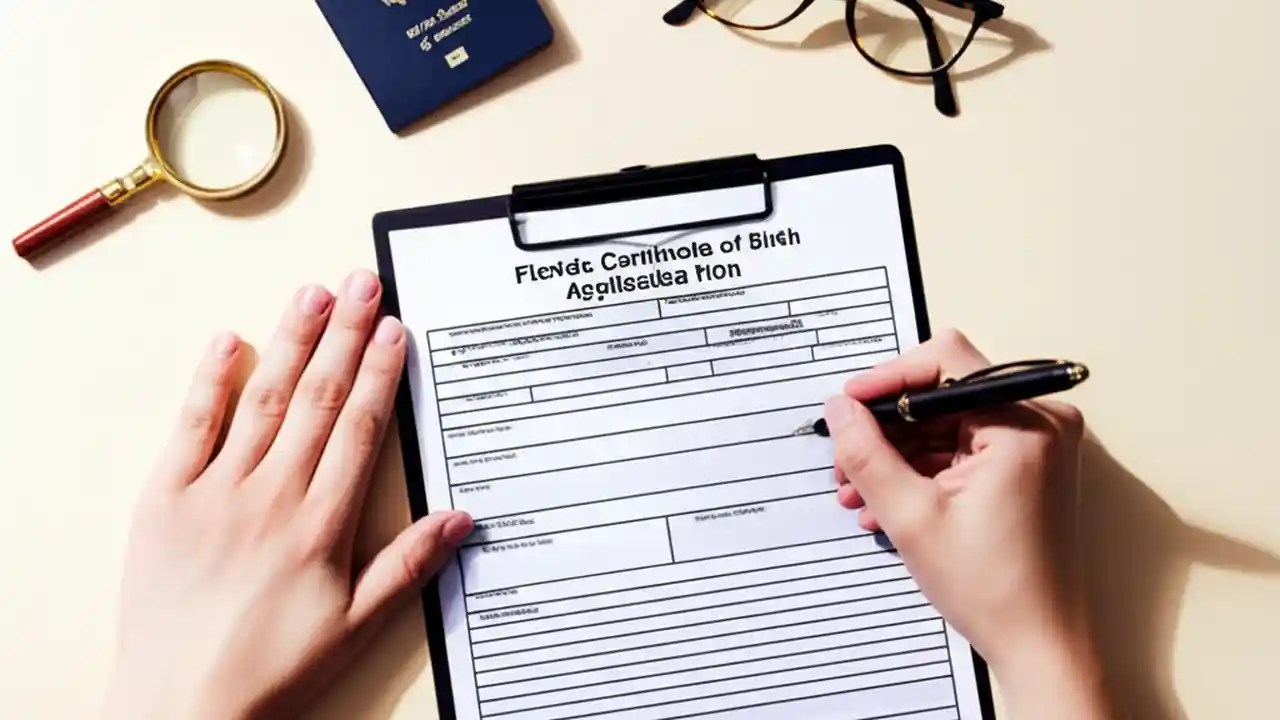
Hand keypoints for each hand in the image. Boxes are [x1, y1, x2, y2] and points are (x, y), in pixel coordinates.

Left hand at [103, 271, 472, 719]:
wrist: (178, 707)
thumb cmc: (270, 670)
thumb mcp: (355, 627)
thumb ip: (408, 566)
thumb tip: (461, 519)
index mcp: (320, 525)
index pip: (360, 429)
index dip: (381, 373)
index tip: (395, 330)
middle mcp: (270, 496)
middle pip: (317, 399)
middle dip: (345, 335)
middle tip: (362, 284)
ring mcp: (214, 492)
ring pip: (261, 399)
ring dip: (290, 342)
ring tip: (313, 294)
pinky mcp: (163, 499)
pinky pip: (189, 426)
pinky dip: (208, 380)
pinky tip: (229, 339)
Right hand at [824, 331, 1111, 719]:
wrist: (1039, 644)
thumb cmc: (995, 588)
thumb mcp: (910, 516)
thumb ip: (866, 454)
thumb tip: (840, 410)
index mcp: (1024, 425)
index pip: (945, 361)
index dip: (888, 379)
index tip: (850, 406)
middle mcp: (1040, 424)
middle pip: (942, 393)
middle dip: (887, 427)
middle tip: (846, 460)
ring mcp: (1035, 446)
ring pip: (946, 422)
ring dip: (898, 452)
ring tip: (859, 490)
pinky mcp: (1026, 467)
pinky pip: (962, 446)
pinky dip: (922, 468)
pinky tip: (887, 500)